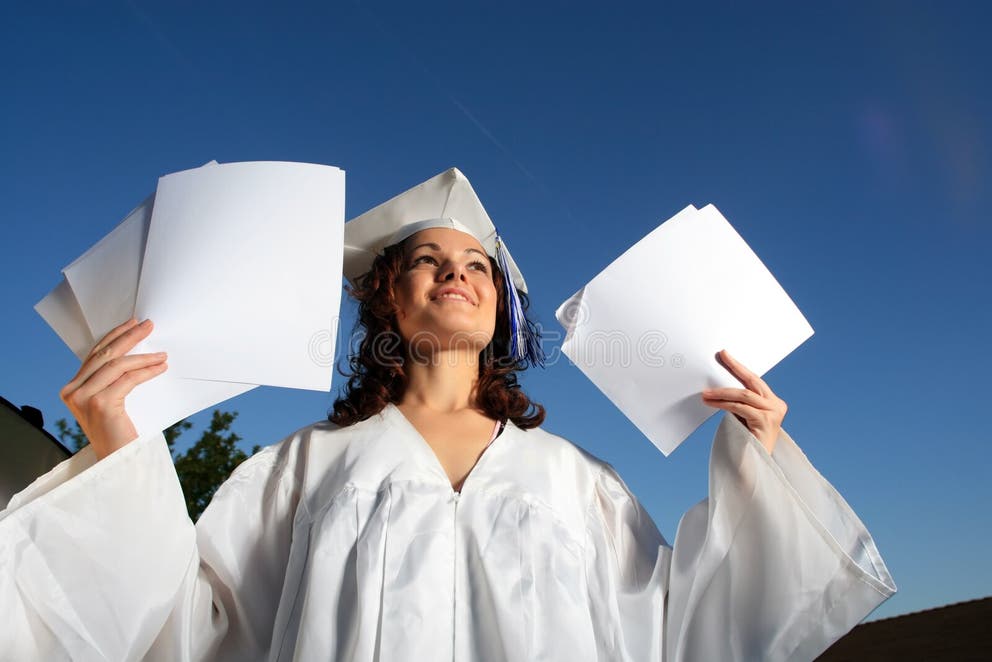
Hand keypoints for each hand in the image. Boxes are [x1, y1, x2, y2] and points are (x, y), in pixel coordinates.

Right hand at [59, 318, 167, 459]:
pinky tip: (161, 367)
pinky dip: (146, 371)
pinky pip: (128, 379)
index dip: (114, 336)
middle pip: (104, 355)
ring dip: (143, 356)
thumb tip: (136, 350)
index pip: (94, 354)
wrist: (118, 463)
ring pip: (116, 365)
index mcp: (72, 388)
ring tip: (162, 353)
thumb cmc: (119, 432)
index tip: (133, 323)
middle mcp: (72, 391)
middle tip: (149, 325)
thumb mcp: (112, 401)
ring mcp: (83, 398)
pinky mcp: (100, 405)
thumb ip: (113, 380)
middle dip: (129, 337)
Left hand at [701, 349, 786, 453]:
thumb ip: (739, 402)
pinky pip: (740, 407)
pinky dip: (723, 403)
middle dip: (735, 367)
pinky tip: (711, 403)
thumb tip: (718, 386)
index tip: (725, 355)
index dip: (739, 367)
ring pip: (744, 394)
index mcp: (773, 402)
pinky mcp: (765, 421)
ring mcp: (773, 413)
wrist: (754, 466)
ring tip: (705, 393)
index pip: (754, 380)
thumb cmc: (746, 441)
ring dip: (722, 392)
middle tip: (721, 357)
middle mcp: (777, 405)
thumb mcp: (744, 416)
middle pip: (753, 381)